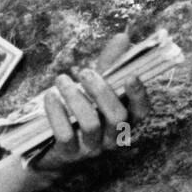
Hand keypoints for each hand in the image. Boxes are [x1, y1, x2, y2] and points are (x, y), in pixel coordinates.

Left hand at [30, 65, 148, 174]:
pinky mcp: (69, 154)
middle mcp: (113, 138)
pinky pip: (65, 135)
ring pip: (90, 124)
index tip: (131, 75)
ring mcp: (92, 149)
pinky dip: (56, 112)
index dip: (139, 95)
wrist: (54, 148)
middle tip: (85, 72)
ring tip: (62, 79)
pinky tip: (50, 96)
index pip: (141, 113)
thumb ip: (110, 65)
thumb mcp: (96, 88)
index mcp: (125, 121)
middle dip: (101, 91)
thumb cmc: (81, 111)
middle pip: (117, 117)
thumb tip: (123, 37)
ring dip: (75, 97)